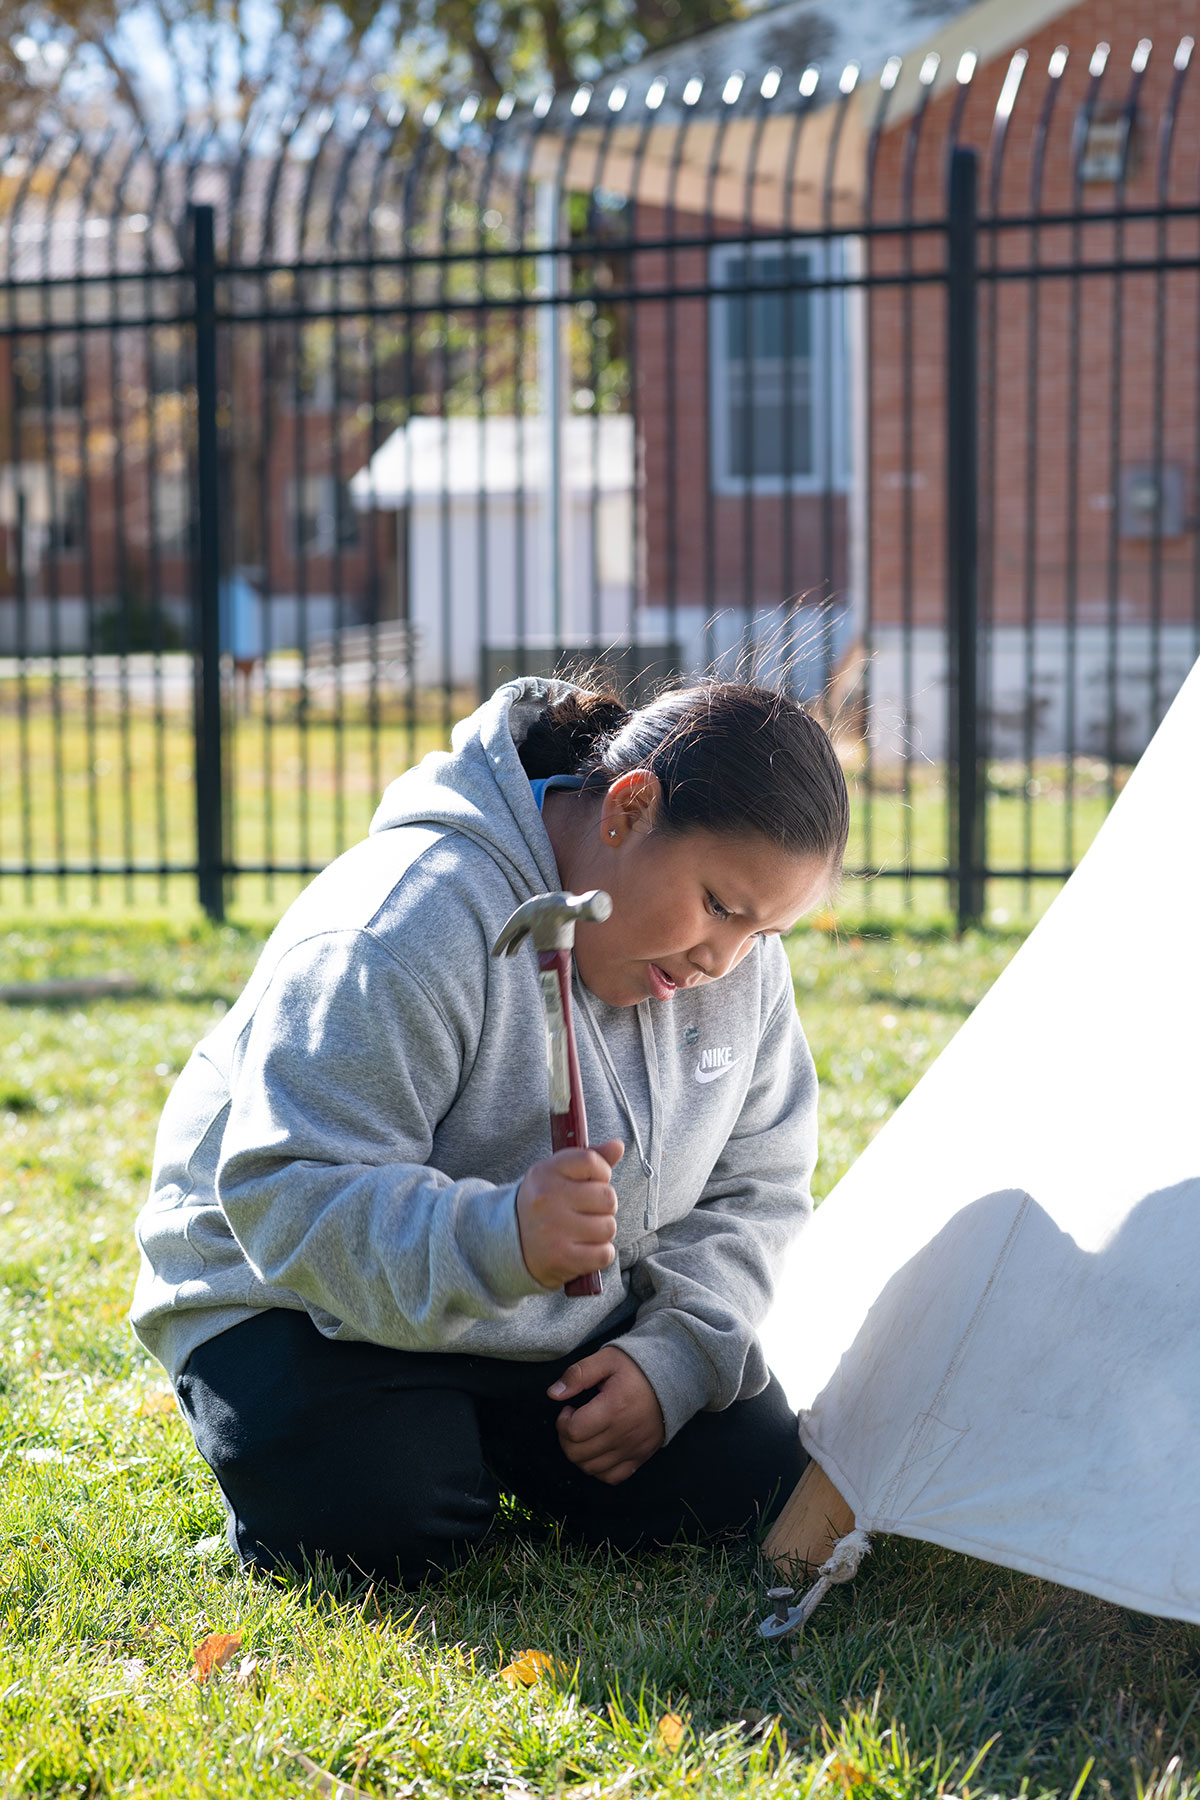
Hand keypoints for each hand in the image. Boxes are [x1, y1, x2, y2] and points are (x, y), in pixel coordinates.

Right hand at [516, 1140, 622, 1288]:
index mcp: (545, 1173)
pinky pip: (605, 1253)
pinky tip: (584, 1248)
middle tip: (585, 1211)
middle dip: (603, 1206)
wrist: (511, 1244)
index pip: (592, 1161)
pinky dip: (600, 1253)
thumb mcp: (558, 1174)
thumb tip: (618, 1145)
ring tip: (583, 1231)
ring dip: (602, 1231)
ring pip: (609, 1226)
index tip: (592, 1182)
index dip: (602, 1173)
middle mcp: (547, 1198)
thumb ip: (590, 1158)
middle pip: (607, 1196)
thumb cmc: (544, 1204)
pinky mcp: (561, 1257)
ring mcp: (553, 1229)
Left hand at [548, 1344, 664, 1483]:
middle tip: (574, 1421)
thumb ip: (578, 1374)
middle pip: (577, 1454)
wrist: (673, 1380)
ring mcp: (632, 1449)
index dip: (562, 1421)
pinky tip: (599, 1449)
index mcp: (613, 1408)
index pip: (573, 1431)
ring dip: (579, 1453)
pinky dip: (599, 1469)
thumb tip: (553, 1393)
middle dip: (566, 1438)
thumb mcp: (607, 1359)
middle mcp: (623, 1434)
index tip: (569, 1408)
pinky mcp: (640, 1457)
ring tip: (586, 1433)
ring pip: (590, 1468)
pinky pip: (612, 1477)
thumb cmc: (637, 1368)